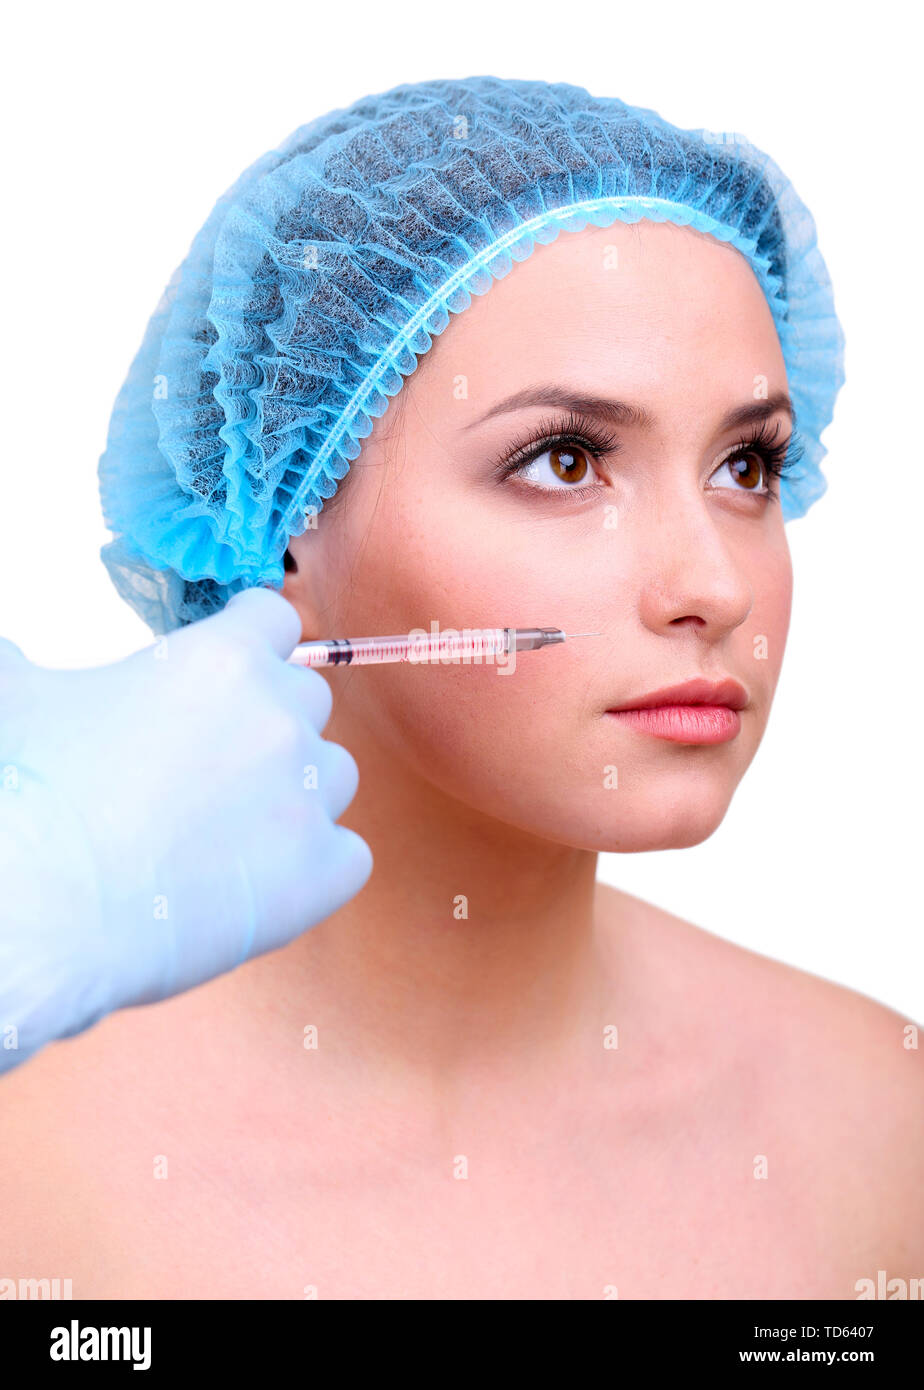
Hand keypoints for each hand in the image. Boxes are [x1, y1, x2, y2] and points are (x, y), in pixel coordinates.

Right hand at [0, 588, 371, 1069]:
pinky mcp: (323, 872)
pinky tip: (256, 884)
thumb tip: (9, 658)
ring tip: (228, 833)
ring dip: (296, 794)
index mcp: (223, 659)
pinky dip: (314, 869)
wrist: (44, 913)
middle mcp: (281, 717)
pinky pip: (348, 856)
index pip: (277, 620)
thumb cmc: (30, 797)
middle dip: (271, 724)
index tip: (232, 674)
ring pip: (334, 777)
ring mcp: (308, 797)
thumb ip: (28, 667)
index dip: (254, 644)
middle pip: (310, 699)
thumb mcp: (21, 702)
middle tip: (212, 769)